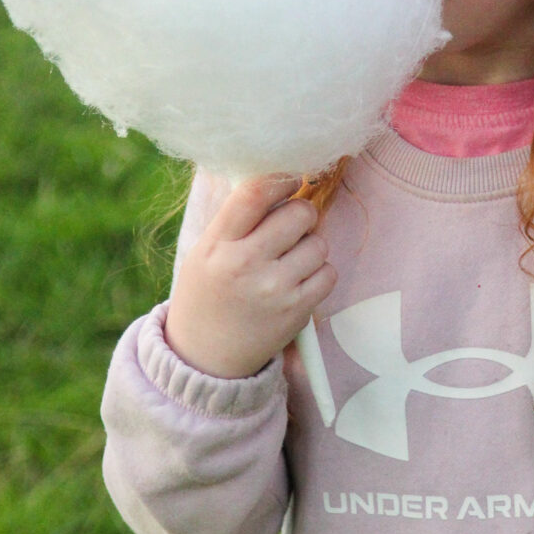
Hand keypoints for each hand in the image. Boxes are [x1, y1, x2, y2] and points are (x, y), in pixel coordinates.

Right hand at [164, 173, 336, 378]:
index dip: (282, 178)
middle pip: (300, 213)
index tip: (291, 179)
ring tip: (289, 260)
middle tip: (290, 227)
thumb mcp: (206, 250)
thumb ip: (237, 217)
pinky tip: (299, 281)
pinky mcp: (297, 312)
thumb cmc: (208, 292)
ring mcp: (274, 289)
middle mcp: (246, 264)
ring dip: (311, 246)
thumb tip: (279, 175)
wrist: (204, 358)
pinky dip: (320, 273)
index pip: (256, 193)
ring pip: (319, 243)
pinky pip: (329, 273)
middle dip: (301, 214)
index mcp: (219, 243)